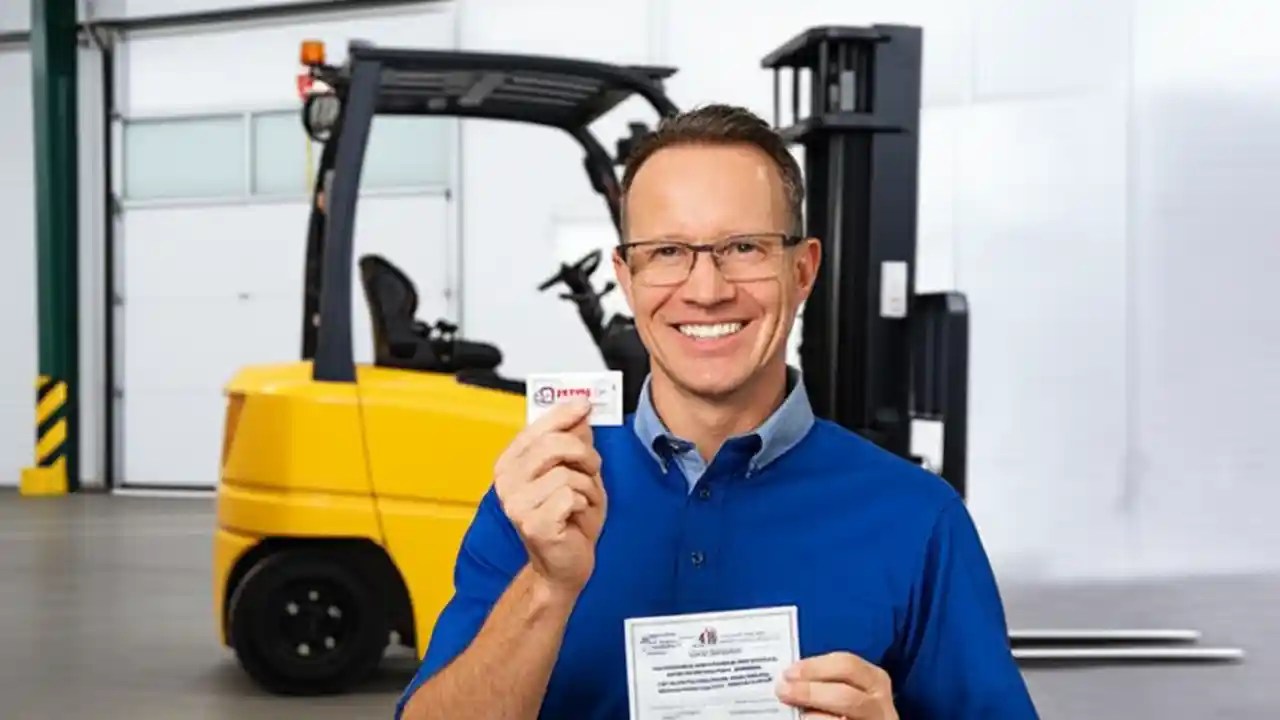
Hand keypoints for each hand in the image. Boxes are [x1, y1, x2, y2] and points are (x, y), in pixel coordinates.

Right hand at [492, 399, 606, 596]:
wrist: (565, 565)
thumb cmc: (568, 519)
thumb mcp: (576, 472)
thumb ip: (575, 442)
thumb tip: (580, 411)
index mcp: (511, 464)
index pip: (536, 428)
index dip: (563, 414)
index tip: (584, 403)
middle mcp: (507, 482)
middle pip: (553, 445)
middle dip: (584, 454)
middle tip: (592, 467)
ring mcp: (516, 505)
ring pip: (567, 473)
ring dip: (587, 488)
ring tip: (581, 503)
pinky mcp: (533, 524)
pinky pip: (571, 496)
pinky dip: (585, 505)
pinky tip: (576, 518)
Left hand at [775, 652, 898, 719]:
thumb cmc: (852, 706)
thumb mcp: (849, 686)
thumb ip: (827, 680)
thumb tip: (790, 677)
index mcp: (875, 680)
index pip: (847, 665)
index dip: (815, 667)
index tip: (789, 672)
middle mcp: (879, 705)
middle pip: (844, 696)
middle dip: (809, 692)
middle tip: (783, 691)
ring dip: (812, 716)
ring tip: (796, 714)